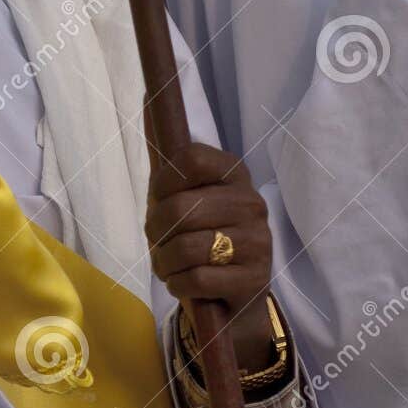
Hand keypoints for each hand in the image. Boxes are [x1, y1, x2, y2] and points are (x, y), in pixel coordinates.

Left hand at [146, 143, 273, 369]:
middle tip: (157, 242)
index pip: (192, 159)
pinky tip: (182, 283)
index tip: (158, 200)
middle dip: (155, 230)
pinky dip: (177, 284)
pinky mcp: (254, 279)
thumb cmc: (200, 237)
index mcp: (235, 174)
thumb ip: (171, 171)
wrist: (234, 295)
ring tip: (167, 266)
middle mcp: (251, 203)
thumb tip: (150, 113)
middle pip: (180, 207)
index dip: (163, 181)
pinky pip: (197, 279)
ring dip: (164, 262)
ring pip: (186, 247)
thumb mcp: (186, 200)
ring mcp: (257, 241)